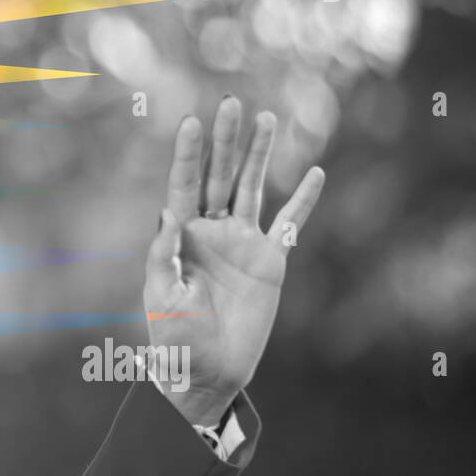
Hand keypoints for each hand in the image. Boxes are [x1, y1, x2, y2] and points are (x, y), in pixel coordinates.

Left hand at [143, 96, 324, 426]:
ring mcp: (242, 243)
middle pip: (219, 176)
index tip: (192, 121)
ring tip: (267, 119)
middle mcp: (211, 231)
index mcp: (180, 235)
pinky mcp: (270, 261)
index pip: (184, 184)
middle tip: (232, 103)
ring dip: (259, 155)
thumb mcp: (161, 296)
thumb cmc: (174, 338)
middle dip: (226, 140)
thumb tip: (166, 215)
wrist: (206, 372)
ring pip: (251, 188)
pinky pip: (289, 224)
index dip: (189, 154)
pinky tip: (314, 173)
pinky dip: (303, 200)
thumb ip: (162, 256)